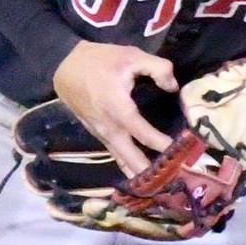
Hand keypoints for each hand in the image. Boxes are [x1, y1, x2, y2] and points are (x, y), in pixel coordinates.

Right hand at [52, 42, 178, 174]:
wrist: (65, 67)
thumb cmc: (99, 60)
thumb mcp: (130, 55)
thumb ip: (157, 68)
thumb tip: (173, 87)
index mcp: (118, 108)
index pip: (143, 133)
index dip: (162, 144)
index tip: (180, 152)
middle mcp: (110, 128)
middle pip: (131, 158)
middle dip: (150, 172)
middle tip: (172, 183)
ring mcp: (102, 134)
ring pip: (123, 161)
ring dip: (140, 176)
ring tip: (161, 190)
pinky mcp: (99, 135)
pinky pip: (116, 156)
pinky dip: (128, 168)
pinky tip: (140, 179)